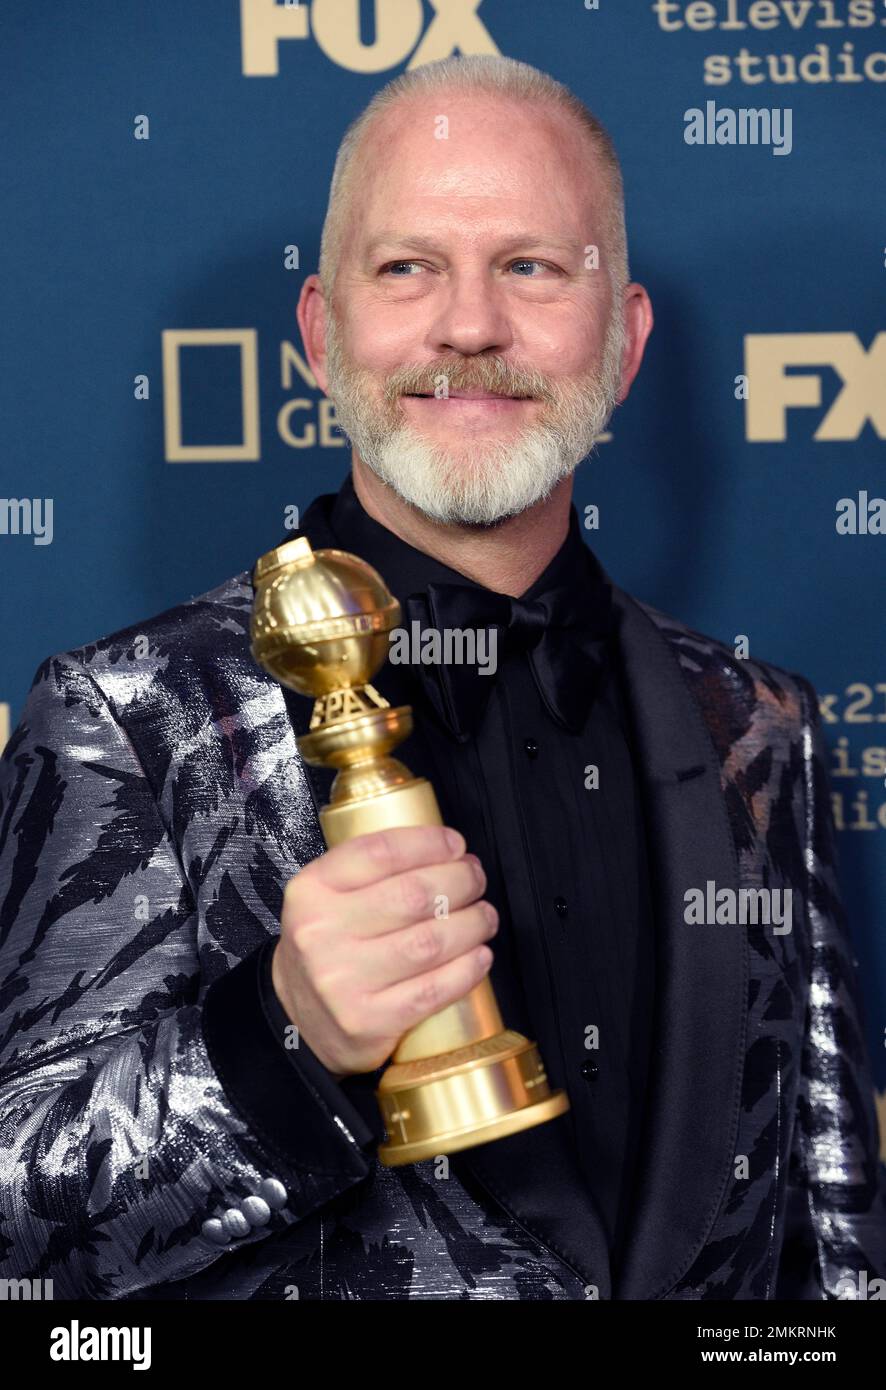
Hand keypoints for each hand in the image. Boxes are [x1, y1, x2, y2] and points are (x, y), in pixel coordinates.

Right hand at [271, 825, 497, 1077]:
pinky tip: (480, 956)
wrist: (295, 1018)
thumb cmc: (327, 947)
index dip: (429, 843)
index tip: (455, 845)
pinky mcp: (368, 1021)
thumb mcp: (326, 897)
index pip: (380, 851)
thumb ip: (370, 870)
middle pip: (414, 895)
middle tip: (476, 880)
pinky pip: (433, 990)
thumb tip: (444, 851)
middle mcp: (321, 933)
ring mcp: (343, 981)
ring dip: (472, 924)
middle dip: (461, 882)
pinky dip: (467, 970)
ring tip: (484, 917)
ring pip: (430, 942)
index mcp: (311, 890)